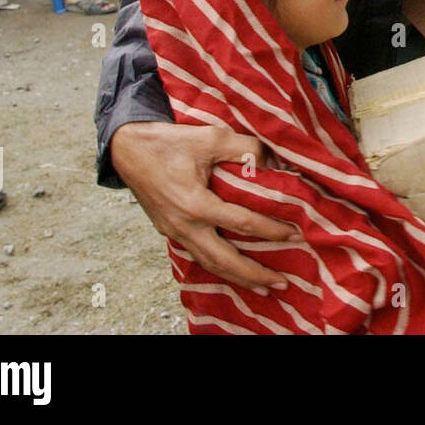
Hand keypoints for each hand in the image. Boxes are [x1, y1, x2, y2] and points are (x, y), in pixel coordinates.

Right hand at [111, 121, 297, 293]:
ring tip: (262, 287)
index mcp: (195, 204)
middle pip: (224, 260)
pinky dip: (218, 266)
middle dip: (254, 275)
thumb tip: (276, 163)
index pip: (242, 223)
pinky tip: (233, 271)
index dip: (271, 229)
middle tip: (281, 283)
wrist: (129, 149)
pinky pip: (198, 255)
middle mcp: (184, 225)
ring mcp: (174, 231)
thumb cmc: (170, 142)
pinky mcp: (170, 231)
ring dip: (236, 277)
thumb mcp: (212, 137)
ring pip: (209, 263)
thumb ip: (246, 149)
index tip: (294, 234)